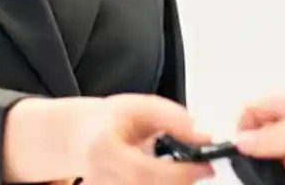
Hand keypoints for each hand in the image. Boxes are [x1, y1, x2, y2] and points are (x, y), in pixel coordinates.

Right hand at [76, 94, 215, 183]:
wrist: (78, 137)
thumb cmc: (108, 121)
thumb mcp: (139, 107)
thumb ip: (172, 119)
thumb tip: (204, 137)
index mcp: (104, 148)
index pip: (144, 171)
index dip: (179, 173)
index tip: (206, 165)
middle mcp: (99, 177)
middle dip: (182, 181)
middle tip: (200, 169)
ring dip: (173, 184)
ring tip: (181, 170)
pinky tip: (165, 176)